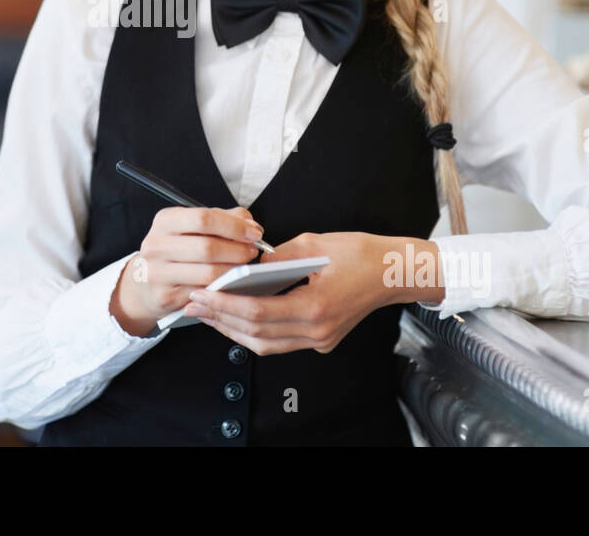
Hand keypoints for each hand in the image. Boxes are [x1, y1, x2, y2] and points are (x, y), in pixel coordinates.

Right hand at [111, 206, 263, 335]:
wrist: (147, 280)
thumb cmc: (179, 249)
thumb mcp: (195, 227)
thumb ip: (224, 219)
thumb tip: (251, 226)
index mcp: (165, 221)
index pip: (203, 218)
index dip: (233, 226)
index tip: (254, 233)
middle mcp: (156, 245)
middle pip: (207, 247)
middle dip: (237, 250)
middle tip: (252, 252)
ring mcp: (157, 272)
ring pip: (207, 273)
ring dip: (233, 271)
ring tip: (244, 268)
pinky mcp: (164, 296)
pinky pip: (203, 294)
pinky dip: (222, 289)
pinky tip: (230, 284)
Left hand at [182, 231, 394, 354]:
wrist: (393, 271)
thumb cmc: (361, 254)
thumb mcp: (313, 244)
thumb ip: (275, 258)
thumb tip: (245, 266)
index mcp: (316, 306)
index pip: (258, 312)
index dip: (225, 305)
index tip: (202, 295)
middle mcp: (318, 330)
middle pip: (257, 334)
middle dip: (221, 319)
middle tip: (194, 305)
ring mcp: (320, 339)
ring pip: (266, 344)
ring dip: (233, 330)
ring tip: (208, 314)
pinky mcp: (322, 340)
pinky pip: (280, 343)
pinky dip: (254, 332)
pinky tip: (236, 318)